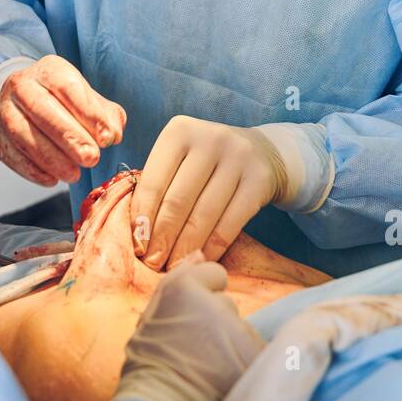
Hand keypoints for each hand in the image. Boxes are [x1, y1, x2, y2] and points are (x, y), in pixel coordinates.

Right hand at [0, 55, 126, 186]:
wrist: (24, 101)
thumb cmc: (63, 102)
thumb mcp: (88, 99)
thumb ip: (106, 116)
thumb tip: (112, 135)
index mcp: (49, 70)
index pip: (68, 87)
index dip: (89, 113)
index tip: (108, 138)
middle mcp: (21, 85)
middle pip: (42, 109)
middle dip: (69, 137)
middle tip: (91, 159)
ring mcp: (3, 109)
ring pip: (23, 133)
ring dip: (51, 158)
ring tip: (74, 174)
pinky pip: (10, 154)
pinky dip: (32, 170)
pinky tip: (52, 178)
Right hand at [113, 260, 265, 400]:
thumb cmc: (153, 360)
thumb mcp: (157, 310)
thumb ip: (181, 276)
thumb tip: (200, 252)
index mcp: (184, 289)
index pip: (215, 274)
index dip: (205, 293)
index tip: (193, 315)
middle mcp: (215, 305)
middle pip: (227, 305)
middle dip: (217, 321)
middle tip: (196, 345)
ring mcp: (238, 331)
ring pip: (240, 328)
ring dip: (230, 342)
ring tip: (207, 361)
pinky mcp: (254, 355)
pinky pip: (253, 349)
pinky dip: (243, 360)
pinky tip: (223, 372)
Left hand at [130, 117, 290, 269]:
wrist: (264, 153)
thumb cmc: (208, 163)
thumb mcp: (182, 161)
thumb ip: (160, 186)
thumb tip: (138, 235)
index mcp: (179, 131)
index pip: (154, 182)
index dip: (143, 219)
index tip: (137, 248)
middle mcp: (210, 139)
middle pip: (178, 200)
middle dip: (162, 239)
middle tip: (153, 265)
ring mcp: (238, 157)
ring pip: (204, 214)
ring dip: (185, 248)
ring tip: (174, 269)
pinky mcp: (260, 179)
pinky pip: (231, 222)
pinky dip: (213, 247)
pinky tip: (202, 260)